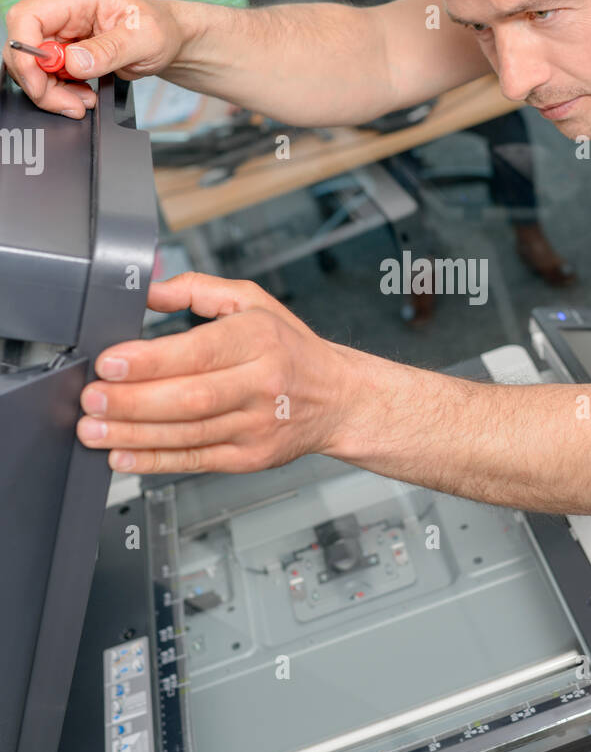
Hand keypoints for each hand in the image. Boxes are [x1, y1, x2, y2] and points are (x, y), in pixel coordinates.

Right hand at [3, 0, 184, 118]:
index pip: (26, 18)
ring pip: (31, 66)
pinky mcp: (59, 48)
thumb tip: (72, 62)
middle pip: (23, 47)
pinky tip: (83, 94)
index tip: (42, 84)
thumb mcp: (142, 40)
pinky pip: (44, 74)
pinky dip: (60, 91)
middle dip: (40, 83)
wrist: (165, 39)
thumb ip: (107, 51)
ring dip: (53, 92)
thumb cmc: (158, 29)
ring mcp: (57, 28)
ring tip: (85, 100)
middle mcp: (58, 8)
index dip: (26, 54)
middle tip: (71, 104)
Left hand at [76, 273, 349, 473]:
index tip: (110, 362)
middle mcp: (261, 383)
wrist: (338, 398)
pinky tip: (124, 456)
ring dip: (134, 434)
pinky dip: (156, 462)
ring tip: (93, 430)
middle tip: (92, 399)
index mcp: (259, 339)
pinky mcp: (250, 458)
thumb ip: (196, 289)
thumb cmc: (290, 348)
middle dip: (133, 401)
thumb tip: (147, 290)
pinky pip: (196, 461)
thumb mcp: (252, 301)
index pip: (200, 352)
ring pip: (189, 434)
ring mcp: (257, 425)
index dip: (151, 361)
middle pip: (190, 398)